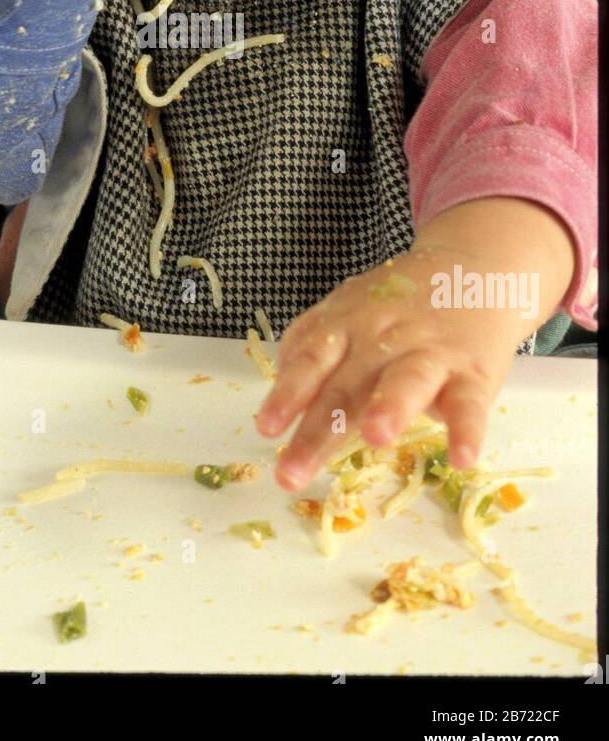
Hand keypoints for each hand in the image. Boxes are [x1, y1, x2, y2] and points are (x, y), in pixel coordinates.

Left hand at [255, 245, 531, 491]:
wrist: (473, 267)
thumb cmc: (401, 305)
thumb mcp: (349, 309)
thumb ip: (313, 347)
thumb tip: (281, 393)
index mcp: (347, 326)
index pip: (311, 361)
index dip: (288, 393)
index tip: (267, 429)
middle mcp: (383, 338)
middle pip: (348, 386)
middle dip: (319, 431)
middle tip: (293, 474)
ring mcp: (430, 353)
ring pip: (408, 379)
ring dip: (391, 406)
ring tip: (376, 437)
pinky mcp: (473, 372)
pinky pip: (470, 403)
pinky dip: (467, 430)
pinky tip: (461, 458)